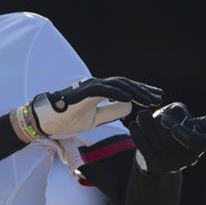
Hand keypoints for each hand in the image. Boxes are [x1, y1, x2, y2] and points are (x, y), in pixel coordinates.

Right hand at [13, 76, 163, 139]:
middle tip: (159, 98)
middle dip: (143, 90)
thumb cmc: (66, 119)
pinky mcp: (83, 92)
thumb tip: (128, 108)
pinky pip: (103, 90)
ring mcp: (90, 86)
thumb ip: (110, 112)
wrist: (46, 119)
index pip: (125, 89)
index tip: (155, 99)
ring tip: (149, 100)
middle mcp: (97, 85)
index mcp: (100, 91)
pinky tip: (130, 99)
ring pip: (118, 85)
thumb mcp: (93, 119)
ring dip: (135, 92)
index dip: (141, 92)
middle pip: (125, 85)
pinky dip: (117, 93)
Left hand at [127, 102, 205, 173]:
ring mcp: (172, 165)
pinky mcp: (156, 166)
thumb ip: (177, 112)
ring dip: (146, 124)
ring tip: (142, 116)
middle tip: (152, 115)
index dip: (183, 133)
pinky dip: (137, 134)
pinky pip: (145, 147)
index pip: (195, 141)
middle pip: (169, 137)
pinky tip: (133, 125)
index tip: (172, 125)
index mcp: (200, 144)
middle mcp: (189, 159)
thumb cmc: (172, 126)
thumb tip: (164, 120)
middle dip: (158, 122)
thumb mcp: (180, 115)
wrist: (160, 150)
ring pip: (155, 140)